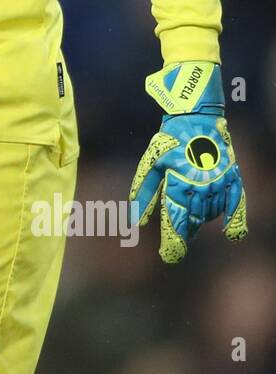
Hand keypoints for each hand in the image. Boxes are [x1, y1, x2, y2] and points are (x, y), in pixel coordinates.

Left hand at [130, 61, 247, 263]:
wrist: (197, 117)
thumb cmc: (169, 140)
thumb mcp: (151, 164)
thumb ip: (145, 194)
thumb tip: (137, 221)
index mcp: (178, 186)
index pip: (176, 223)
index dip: (173, 242)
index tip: (169, 257)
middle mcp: (201, 188)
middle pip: (193, 222)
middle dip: (184, 234)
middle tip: (175, 244)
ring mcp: (219, 184)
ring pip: (210, 214)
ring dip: (200, 221)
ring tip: (190, 223)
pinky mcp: (232, 178)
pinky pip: (236, 205)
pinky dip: (234, 220)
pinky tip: (232, 234)